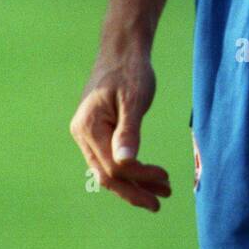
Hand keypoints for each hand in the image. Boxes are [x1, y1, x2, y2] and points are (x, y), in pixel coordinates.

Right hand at [69, 47, 170, 211]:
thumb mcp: (134, 99)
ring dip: (134, 183)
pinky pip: (108, 159)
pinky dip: (128, 170)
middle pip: (108, 174)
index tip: (165, 178)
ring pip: (108, 169)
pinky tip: (145, 176)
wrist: (122, 49)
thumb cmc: (130, 70)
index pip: (114, 164)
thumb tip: (126, 162)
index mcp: (89, 127)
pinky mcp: (96, 131)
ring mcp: (87, 134)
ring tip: (161, 191)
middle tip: (162, 200)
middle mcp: (82, 134)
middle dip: (135, 190)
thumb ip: (129, 131)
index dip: (140, 176)